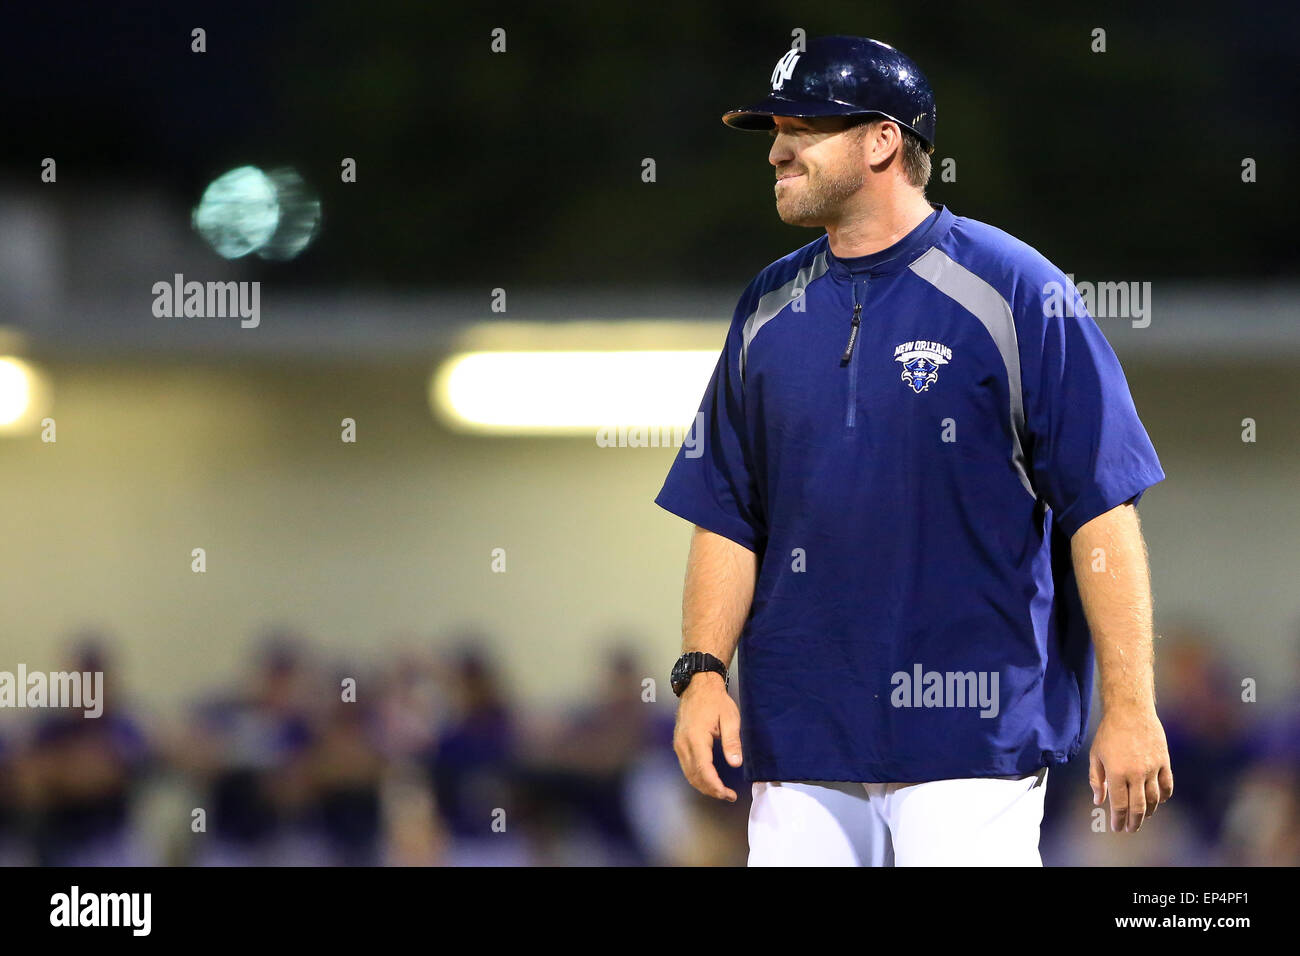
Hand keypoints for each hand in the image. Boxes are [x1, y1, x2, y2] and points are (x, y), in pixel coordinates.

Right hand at [672, 672, 741, 801]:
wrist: (698, 685)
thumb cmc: (716, 700)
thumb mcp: (730, 718)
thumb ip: (732, 742)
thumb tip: (735, 764)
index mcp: (696, 738)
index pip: (704, 771)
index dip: (716, 787)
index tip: (729, 795)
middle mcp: (683, 744)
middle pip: (694, 776)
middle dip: (711, 790)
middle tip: (729, 796)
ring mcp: (679, 744)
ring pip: (688, 774)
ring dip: (703, 786)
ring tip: (721, 791)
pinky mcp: (678, 743)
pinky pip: (686, 766)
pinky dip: (697, 777)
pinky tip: (709, 779)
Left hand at [1089, 704, 1173, 831]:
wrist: (1130, 711)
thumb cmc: (1109, 733)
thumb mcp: (1095, 755)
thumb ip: (1096, 780)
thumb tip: (1098, 801)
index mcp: (1116, 773)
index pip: (1119, 805)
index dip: (1118, 820)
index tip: (1117, 827)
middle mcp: (1135, 773)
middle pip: (1138, 807)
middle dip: (1134, 822)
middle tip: (1130, 829)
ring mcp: (1152, 768)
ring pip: (1154, 799)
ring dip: (1149, 812)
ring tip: (1143, 817)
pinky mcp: (1164, 761)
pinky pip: (1167, 785)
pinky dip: (1164, 796)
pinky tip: (1158, 801)